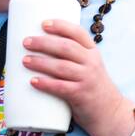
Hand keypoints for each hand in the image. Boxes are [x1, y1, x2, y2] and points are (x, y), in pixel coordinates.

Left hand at [20, 19, 132, 135]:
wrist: (110, 112)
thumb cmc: (92, 87)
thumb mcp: (88, 67)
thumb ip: (71, 58)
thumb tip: (37, 50)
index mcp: (92, 52)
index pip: (78, 33)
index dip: (60, 26)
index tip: (43, 23)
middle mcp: (91, 62)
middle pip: (65, 47)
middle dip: (44, 43)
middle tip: (26, 42)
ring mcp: (87, 78)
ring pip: (61, 66)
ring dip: (41, 62)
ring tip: (25, 60)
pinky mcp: (81, 95)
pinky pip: (61, 87)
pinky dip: (46, 83)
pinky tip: (33, 81)